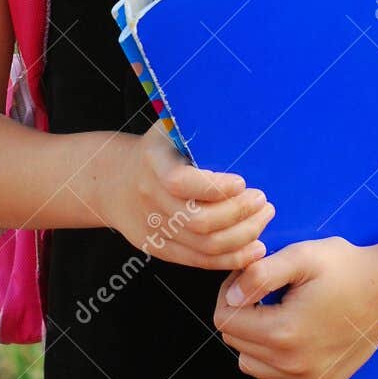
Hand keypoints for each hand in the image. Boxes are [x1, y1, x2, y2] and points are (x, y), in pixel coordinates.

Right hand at [111, 123, 274, 268]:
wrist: (114, 182)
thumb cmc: (157, 151)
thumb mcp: (169, 129)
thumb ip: (198, 128)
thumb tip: (242, 117)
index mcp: (153, 163)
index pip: (182, 183)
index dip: (216, 188)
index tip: (244, 182)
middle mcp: (151, 199)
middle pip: (199, 221)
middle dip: (239, 214)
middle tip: (263, 202)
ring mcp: (154, 229)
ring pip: (205, 246)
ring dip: (243, 236)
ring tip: (263, 219)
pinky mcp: (160, 249)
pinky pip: (199, 261)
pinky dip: (231, 258)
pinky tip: (254, 248)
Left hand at [212, 235, 377, 378]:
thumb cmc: (346, 268)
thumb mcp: (301, 256)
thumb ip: (259, 274)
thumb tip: (230, 296)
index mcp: (283, 332)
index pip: (225, 320)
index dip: (230, 292)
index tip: (249, 277)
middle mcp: (292, 365)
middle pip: (235, 342)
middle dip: (242, 313)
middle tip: (266, 290)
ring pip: (250, 366)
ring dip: (254, 340)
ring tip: (278, 313)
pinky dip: (270, 369)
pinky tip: (287, 342)